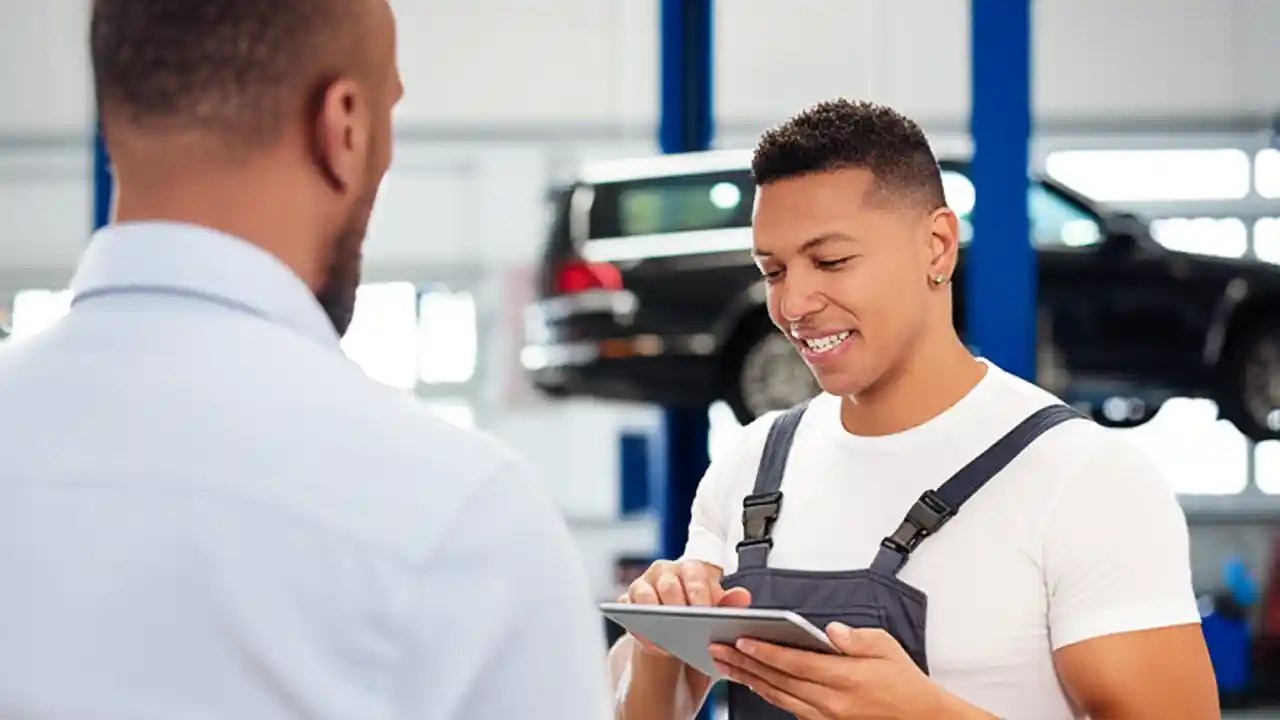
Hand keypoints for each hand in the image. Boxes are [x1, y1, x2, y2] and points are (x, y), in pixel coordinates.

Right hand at [619, 559, 751, 658]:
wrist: (677, 616)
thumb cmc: (699, 607)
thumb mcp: (716, 606)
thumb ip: (730, 603)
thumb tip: (743, 596)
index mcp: (689, 567)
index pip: (694, 578)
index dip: (699, 597)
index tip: (705, 614)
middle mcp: (664, 571)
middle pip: (668, 586)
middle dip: (677, 607)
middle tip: (685, 628)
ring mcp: (643, 583)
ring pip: (644, 595)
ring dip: (655, 616)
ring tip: (668, 639)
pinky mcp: (627, 600)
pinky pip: (629, 610)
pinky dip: (640, 627)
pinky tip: (654, 643)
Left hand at [710, 623, 993, 718]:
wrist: (921, 719)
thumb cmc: (905, 682)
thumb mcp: (886, 647)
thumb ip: (854, 637)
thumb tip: (828, 631)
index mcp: (844, 680)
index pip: (794, 663)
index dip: (765, 651)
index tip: (741, 639)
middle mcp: (831, 703)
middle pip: (778, 680)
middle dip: (745, 663)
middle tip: (718, 648)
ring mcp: (826, 718)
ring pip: (778, 697)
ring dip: (749, 680)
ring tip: (725, 665)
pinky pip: (789, 708)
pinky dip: (768, 694)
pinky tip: (753, 682)